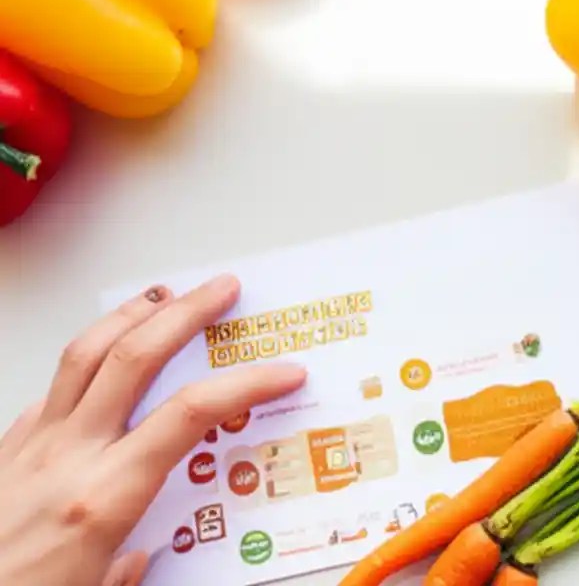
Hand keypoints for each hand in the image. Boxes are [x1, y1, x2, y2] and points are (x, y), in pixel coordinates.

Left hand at [0, 275, 306, 585]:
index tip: (282, 373)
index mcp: (105, 497)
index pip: (190, 414)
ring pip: (85, 355)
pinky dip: (84, 360)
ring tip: (163, 294)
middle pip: (136, 358)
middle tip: (222, 290)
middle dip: (187, 313)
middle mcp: (69, 458)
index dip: (244, 384)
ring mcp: (32, 446)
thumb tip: (139, 556)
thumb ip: (126, 570)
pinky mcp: (4, 449)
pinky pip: (51, 388)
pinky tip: (99, 360)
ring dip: (131, 315)